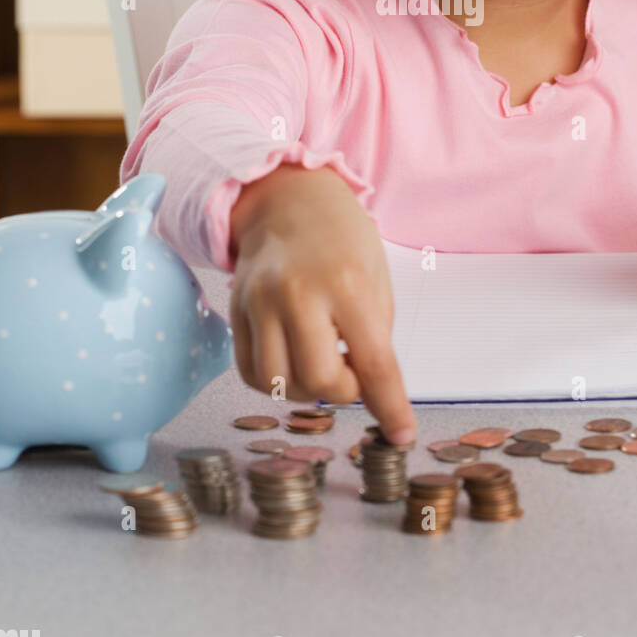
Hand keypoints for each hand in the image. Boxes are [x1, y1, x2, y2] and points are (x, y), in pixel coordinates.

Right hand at [228, 164, 414, 443]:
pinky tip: (293, 358)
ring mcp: (259, 302)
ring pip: (278, 384)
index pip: (373, 362)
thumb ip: (374, 336)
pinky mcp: (234, 310)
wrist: (289, 201)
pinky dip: (276, 381)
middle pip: (319, 380)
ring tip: (321, 360)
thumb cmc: (343, 240)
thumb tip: (371, 393)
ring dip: (307, 389)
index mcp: (348, 283)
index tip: (402, 435)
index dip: (391, 406)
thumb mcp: (377, 279)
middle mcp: (298, 293)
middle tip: (352, 367)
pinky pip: (250, 373)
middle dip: (343, 389)